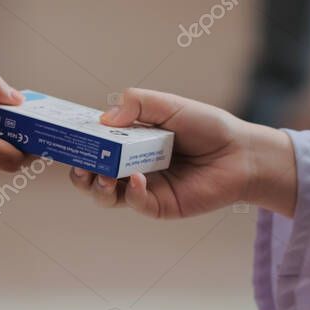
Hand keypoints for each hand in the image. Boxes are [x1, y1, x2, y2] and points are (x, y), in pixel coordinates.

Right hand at [69, 88, 297, 218]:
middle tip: (80, 166)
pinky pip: (135, 203)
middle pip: (91, 177)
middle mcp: (130, 167)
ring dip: (97, 187)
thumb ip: (137, 104)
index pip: (95, 147)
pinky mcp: (159, 206)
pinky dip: (130, 192)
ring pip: (105, 196)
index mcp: (129, 143)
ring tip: (101, 175)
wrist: (241, 153)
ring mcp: (143, 189)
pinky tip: (135, 179)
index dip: (79, 146)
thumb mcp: (169, 106)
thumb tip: (104, 118)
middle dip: (80, 173)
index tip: (68, 141)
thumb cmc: (207, 127)